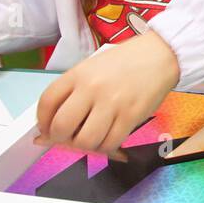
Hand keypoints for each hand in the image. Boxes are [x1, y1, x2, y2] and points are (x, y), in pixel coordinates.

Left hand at [36, 30, 179, 158]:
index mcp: (78, 74)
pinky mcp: (131, 116)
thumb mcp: (92, 68)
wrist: (161, 56)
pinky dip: (105, 146)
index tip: (47, 129)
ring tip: (92, 136)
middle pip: (61, 126)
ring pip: (85, 141)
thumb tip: (54, 126)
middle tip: (69, 136)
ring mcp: (112, 103)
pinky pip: (109, 143)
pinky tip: (108, 136)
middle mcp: (92, 88)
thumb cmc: (125, 63)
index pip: (46, 103)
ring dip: (85, 145)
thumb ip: (73, 92)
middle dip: (60, 138)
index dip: (42, 122)